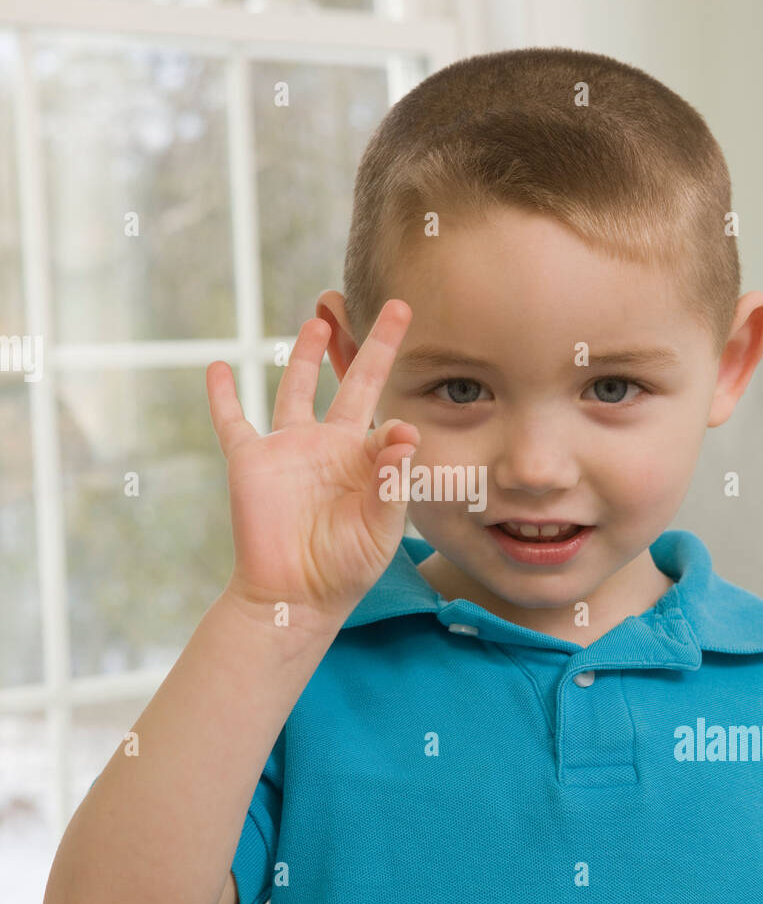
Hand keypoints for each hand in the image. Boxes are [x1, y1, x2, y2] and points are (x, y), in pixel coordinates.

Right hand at [206, 299, 419, 622]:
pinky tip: (216, 367)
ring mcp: (288, 449)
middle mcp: (329, 446)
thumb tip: (406, 430)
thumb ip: (392, 481)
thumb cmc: (344, 567)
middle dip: (373, 345)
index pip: (386, 422)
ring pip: (296, 389)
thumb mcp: (380, 528)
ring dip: (305, 355)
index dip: (395, 427)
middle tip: (398, 307)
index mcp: (365, 460)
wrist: (294, 595)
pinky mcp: (250, 460)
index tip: (399, 432)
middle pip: (354, 382)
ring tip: (319, 320)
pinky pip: (232, 421)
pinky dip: (221, 395)